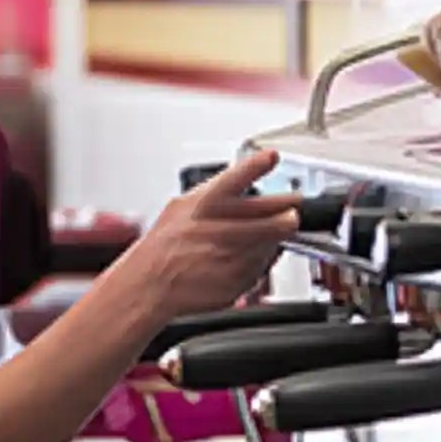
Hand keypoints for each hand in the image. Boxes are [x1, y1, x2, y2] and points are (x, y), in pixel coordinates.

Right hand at [119, 149, 300, 321]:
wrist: (149, 284)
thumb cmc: (165, 245)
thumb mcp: (182, 207)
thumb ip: (216, 193)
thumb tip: (249, 182)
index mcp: (203, 206)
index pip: (234, 178)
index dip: (256, 166)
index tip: (271, 157)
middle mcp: (218, 230)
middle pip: (271, 220)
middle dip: (288, 216)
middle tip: (291, 214)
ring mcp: (229, 258)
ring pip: (271, 245)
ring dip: (273, 240)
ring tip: (263, 236)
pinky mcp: (236, 281)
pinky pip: (260, 269)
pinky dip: (258, 262)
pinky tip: (243, 258)